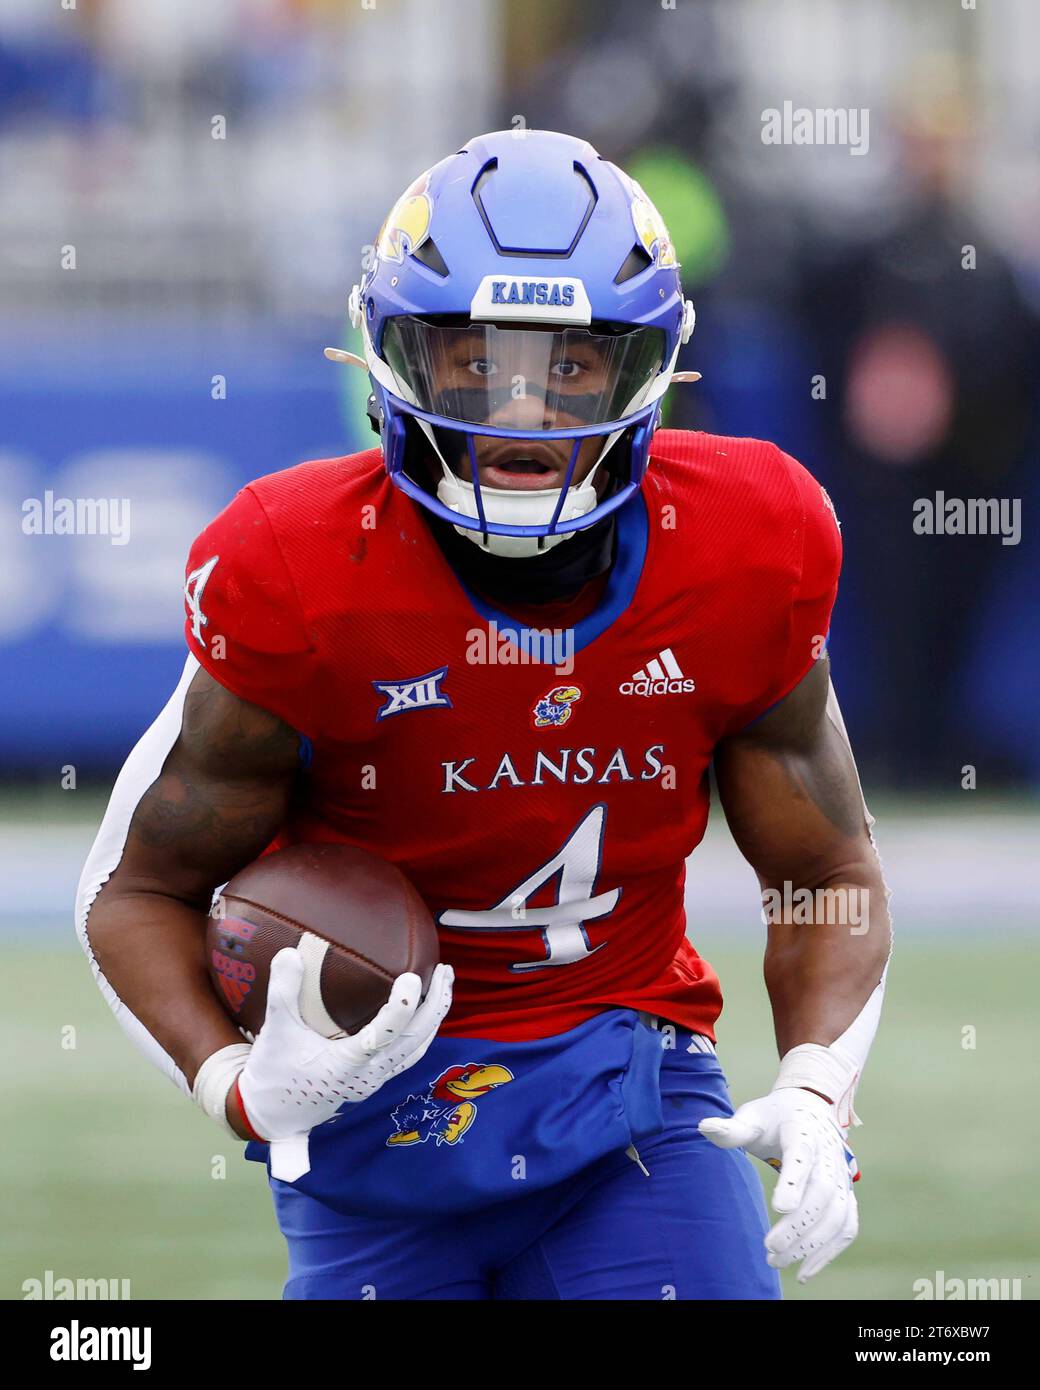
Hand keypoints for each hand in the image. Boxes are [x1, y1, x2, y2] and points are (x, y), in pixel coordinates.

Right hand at [237, 947, 452, 1180]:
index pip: (384, 1036)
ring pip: (417, 1048)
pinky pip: (408, 1054)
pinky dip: (422, 1031)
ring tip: (444, 984)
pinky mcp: (374, 1080)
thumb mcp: (276, 1030)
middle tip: (445, 971)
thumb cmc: (274, 1073)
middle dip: (435, 1005)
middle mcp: (368, 1075)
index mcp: (347, 1065)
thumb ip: (283, 992)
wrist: (273, 1115)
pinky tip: (423, 1012)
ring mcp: (375, 1080)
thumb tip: (289, 953)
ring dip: (434, 1017)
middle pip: (415, 1040)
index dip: (402, 1007)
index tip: (412, 978)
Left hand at [699, 1088, 858, 1282]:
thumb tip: (703, 1127)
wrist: (811, 1109)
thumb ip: (731, 1129)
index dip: (794, 1181)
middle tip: (770, 1247)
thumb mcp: (752, 1116)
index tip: (779, 1208)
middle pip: (821, 1193)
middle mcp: (828, 1155)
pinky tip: (804, 1271)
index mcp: (803, 1131)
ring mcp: (840, 1177)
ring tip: (777, 1262)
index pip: (802, 1156)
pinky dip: (829, 1251)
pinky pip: (846, 1226)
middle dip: (798, 1225)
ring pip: (837, 1215)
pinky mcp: (845, 1194)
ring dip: (811, 1244)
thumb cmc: (774, 1116)